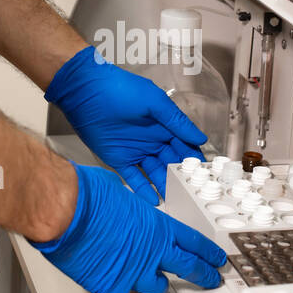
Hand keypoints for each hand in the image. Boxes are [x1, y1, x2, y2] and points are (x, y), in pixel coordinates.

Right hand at [32, 163, 227, 292]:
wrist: (64, 211)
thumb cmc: (86, 195)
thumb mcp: (118, 190)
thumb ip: (130, 206)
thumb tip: (125, 206)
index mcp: (156, 225)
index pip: (193, 242)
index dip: (208, 252)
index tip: (215, 259)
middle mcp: (151, 251)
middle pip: (188, 268)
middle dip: (202, 275)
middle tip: (209, 280)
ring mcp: (133, 272)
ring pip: (158, 290)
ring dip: (158, 289)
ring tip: (156, 289)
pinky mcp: (111, 287)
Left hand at [45, 45, 205, 202]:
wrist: (86, 92)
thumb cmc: (122, 90)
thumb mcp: (155, 102)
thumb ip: (177, 122)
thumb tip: (201, 138)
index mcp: (164, 127)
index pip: (184, 147)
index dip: (194, 160)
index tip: (205, 176)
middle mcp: (153, 141)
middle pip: (171, 164)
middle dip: (181, 178)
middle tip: (193, 194)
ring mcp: (136, 152)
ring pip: (155, 173)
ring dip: (165, 186)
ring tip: (177, 202)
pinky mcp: (118, 160)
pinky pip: (134, 178)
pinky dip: (144, 190)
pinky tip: (154, 200)